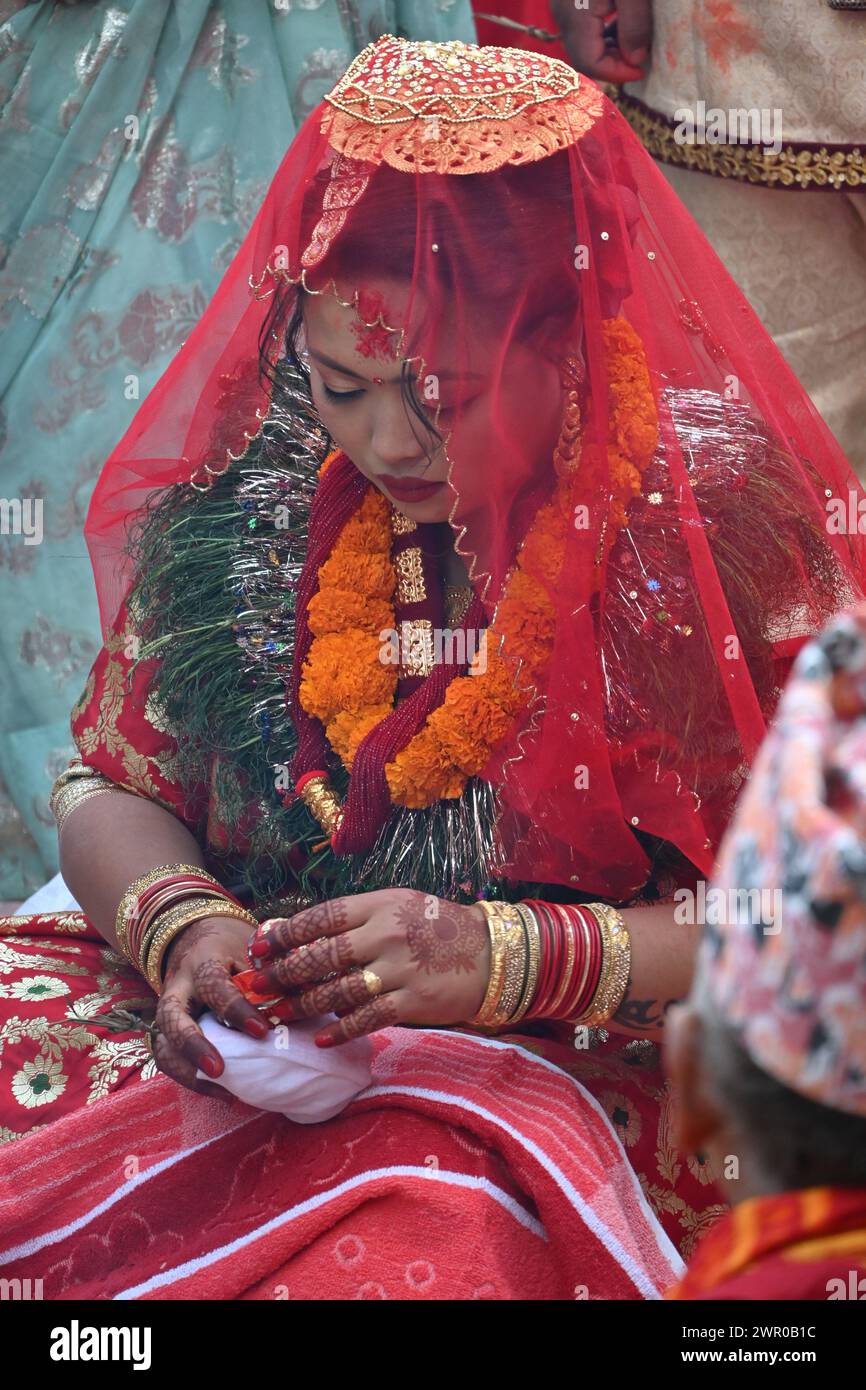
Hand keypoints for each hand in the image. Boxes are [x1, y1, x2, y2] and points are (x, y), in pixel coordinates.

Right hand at [152, 915, 270, 1096]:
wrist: (199, 944)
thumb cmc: (234, 952)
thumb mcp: (251, 953)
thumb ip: (270, 976)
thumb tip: (304, 999)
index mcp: (203, 962)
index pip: (213, 985)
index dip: (235, 1009)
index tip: (261, 1031)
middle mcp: (178, 987)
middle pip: (171, 1017)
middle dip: (193, 1045)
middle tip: (218, 1071)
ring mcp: (167, 1012)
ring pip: (164, 1045)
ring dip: (189, 1072)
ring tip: (225, 1092)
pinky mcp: (167, 1032)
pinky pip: (169, 1060)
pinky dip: (191, 1079)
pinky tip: (223, 1092)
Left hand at [248, 889, 490, 1047]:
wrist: (491, 954)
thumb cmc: (438, 928)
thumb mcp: (399, 906)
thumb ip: (358, 918)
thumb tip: (304, 933)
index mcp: (380, 905)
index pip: (322, 917)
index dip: (286, 932)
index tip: (260, 946)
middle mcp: (385, 934)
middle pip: (321, 955)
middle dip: (283, 972)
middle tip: (256, 985)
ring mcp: (399, 969)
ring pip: (337, 990)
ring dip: (302, 1005)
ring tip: (277, 1014)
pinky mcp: (412, 1001)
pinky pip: (366, 1018)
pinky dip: (340, 1030)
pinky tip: (320, 1039)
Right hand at [551, 0, 651, 84]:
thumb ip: (634, 24)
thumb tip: (636, 60)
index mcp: (575, 15)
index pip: (590, 64)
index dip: (616, 74)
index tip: (641, 71)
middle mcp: (563, 16)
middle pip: (583, 58)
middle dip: (612, 66)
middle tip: (638, 59)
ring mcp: (563, 7)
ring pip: (583, 45)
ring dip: (609, 51)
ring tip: (634, 41)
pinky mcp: (569, 0)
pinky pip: (582, 28)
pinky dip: (602, 34)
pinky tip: (622, 23)